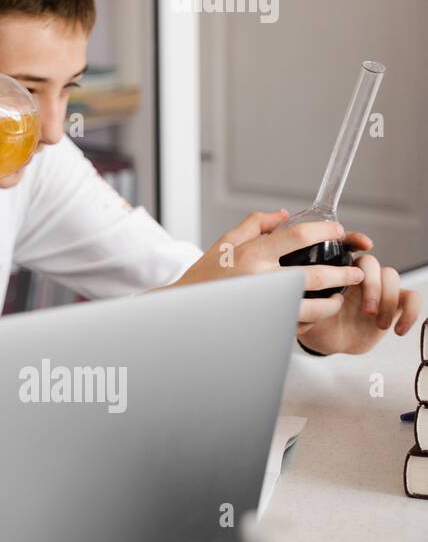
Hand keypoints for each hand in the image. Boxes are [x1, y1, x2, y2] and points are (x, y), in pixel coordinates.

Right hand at [167, 210, 366, 328]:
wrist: (183, 310)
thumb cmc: (203, 277)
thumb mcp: (224, 244)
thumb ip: (254, 225)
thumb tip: (282, 215)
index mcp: (251, 255)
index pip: (297, 237)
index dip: (325, 232)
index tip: (338, 233)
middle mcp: (260, 280)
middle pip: (315, 276)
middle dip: (343, 274)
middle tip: (356, 272)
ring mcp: (264, 306)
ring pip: (313, 307)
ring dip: (332, 303)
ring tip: (338, 299)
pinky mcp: (265, 327)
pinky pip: (298, 325)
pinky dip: (310, 321)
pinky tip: (312, 315)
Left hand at [296, 233, 422, 354]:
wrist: (327, 342)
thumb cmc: (314, 321)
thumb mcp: (302, 310)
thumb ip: (302, 300)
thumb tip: (298, 296)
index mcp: (334, 269)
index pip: (347, 245)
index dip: (356, 239)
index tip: (365, 244)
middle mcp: (357, 274)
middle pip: (371, 263)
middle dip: (371, 284)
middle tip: (366, 309)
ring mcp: (377, 287)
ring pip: (392, 276)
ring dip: (388, 299)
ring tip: (377, 322)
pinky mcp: (394, 303)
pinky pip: (412, 299)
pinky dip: (411, 313)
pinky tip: (398, 329)